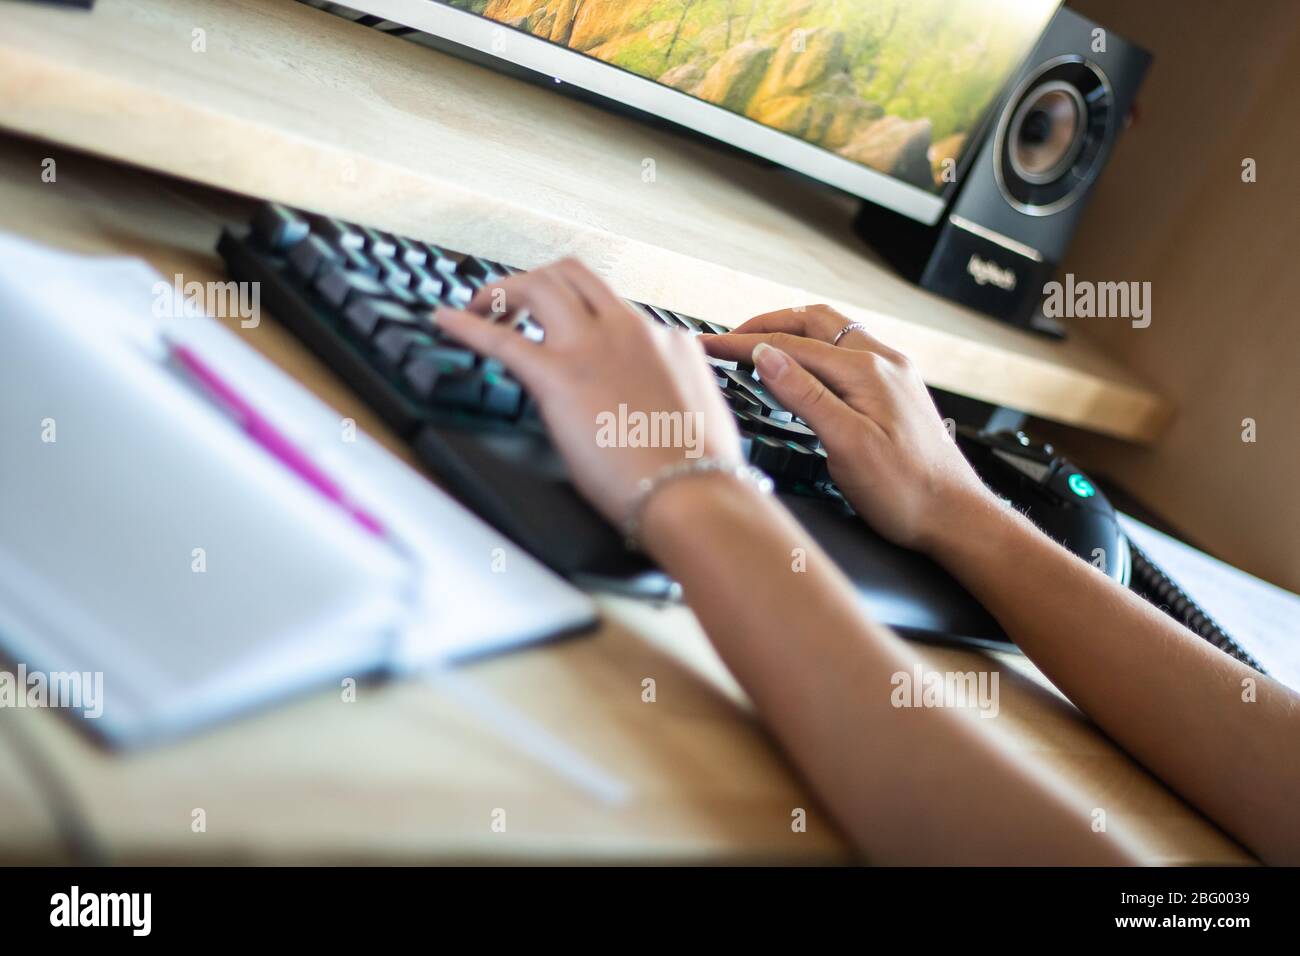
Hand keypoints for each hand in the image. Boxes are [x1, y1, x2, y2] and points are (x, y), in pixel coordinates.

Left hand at [435, 260, 741, 527]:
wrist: (692, 493)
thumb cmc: (698, 473)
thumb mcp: (694, 415)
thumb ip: (666, 396)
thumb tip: (649, 408)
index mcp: (667, 341)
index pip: (614, 309)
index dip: (581, 317)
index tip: (563, 333)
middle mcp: (630, 329)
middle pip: (572, 275)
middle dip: (537, 283)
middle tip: (515, 309)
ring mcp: (594, 346)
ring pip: (539, 284)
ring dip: (505, 293)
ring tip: (484, 312)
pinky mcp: (559, 375)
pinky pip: (500, 339)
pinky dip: (467, 324)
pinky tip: (445, 320)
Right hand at [702, 305, 996, 552]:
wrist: (956, 518)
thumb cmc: (907, 492)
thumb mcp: (847, 446)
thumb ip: (805, 395)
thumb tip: (765, 356)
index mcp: (867, 370)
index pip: (789, 344)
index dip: (742, 343)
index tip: (707, 346)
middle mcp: (883, 361)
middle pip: (812, 322)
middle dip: (766, 324)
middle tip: (727, 339)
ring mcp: (893, 373)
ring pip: (832, 331)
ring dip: (791, 330)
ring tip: (758, 344)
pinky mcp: (897, 389)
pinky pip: (848, 350)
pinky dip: (814, 346)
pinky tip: (802, 365)